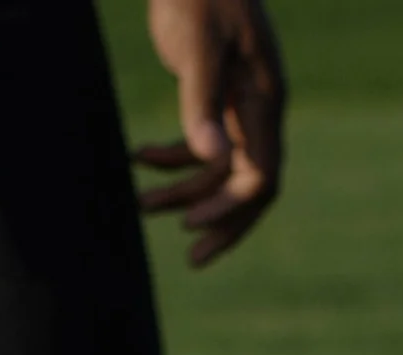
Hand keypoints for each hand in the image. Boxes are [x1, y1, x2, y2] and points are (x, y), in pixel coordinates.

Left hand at [139, 0, 283, 266]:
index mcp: (263, 103)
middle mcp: (257, 111)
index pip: (260, 175)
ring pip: (220, 168)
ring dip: (183, 190)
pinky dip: (173, 157)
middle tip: (192, 258)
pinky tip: (139, 158)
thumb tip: (210, 157)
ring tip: (140, 204)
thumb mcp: (198, 48)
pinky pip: (203, 144)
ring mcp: (239, 106)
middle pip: (248, 185)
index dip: (230, 208)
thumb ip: (202, 102)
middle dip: (221, 223)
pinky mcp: (216, 97)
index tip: (191, 225)